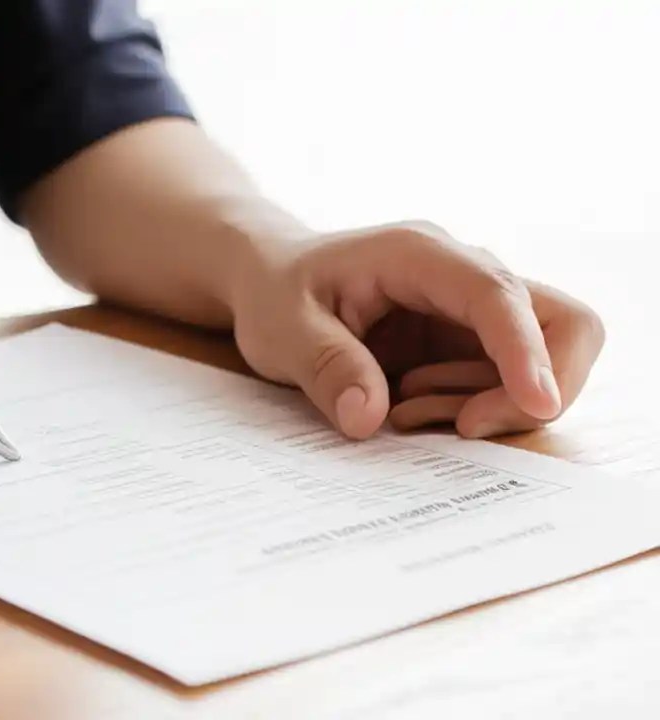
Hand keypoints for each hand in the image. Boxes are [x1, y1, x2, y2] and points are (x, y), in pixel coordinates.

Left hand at [229, 221, 604, 439]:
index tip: (539, 405)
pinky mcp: (467, 343)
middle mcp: (463, 275)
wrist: (270, 279)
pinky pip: (503, 384)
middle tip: (460, 428)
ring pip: (539, 361)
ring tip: (401, 413)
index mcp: (421, 255)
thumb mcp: (279, 327)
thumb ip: (324, 366)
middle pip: (562, 323)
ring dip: (489, 405)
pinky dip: (469, 410)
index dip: (527, 351)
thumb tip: (369, 418)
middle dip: (534, 386)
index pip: (499, 296)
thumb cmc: (276, 292)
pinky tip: (404, 408)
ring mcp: (472, 310)